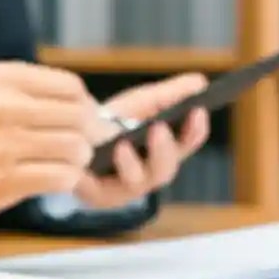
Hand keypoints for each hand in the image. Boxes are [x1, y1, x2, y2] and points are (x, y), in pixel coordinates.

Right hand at [0, 62, 96, 217]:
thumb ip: (32, 86)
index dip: (87, 102)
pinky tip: (58, 176)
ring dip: (80, 157)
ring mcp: (6, 146)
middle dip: (91, 131)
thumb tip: (85, 103)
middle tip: (88, 139)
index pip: (71, 86)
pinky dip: (68, 178)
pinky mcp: (6, 180)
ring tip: (69, 159)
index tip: (87, 113)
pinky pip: (60, 177)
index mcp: (4, 81)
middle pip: (79, 118)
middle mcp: (6, 109)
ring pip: (74, 148)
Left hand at [72, 73, 210, 208]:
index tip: (197, 110)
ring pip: (135, 181)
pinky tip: (89, 158)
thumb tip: (200, 81)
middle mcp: (152, 174)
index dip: (195, 128)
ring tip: (122, 144)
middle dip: (163, 149)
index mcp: (168, 150)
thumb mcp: (142, 103)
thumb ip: (170, 94)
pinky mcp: (98, 196)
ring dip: (130, 163)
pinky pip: (98, 189)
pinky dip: (94, 175)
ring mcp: (127, 189)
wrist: (77, 138)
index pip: (189, 142)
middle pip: (165, 168)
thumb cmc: (116, 122)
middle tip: (159, 127)